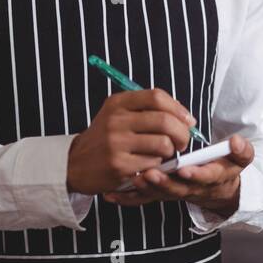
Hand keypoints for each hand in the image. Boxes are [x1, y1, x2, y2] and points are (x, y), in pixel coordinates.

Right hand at [66, 88, 194, 195]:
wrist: (74, 163)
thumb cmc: (105, 138)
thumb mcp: (118, 114)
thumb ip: (148, 110)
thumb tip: (187, 118)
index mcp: (118, 103)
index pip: (156, 97)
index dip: (178, 109)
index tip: (188, 121)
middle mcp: (116, 120)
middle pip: (164, 121)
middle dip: (182, 133)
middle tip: (183, 141)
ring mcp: (116, 143)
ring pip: (163, 144)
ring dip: (170, 151)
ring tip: (163, 153)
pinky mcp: (119, 165)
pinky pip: (153, 163)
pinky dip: (157, 165)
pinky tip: (148, 164)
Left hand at [115, 134, 254, 217]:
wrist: (217, 187)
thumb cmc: (226, 167)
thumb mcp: (239, 160)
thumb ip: (241, 151)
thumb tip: (237, 141)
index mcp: (212, 178)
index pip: (205, 177)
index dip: (195, 174)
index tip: (185, 168)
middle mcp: (192, 188)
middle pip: (177, 189)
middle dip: (163, 182)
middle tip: (149, 173)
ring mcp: (175, 191)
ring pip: (159, 193)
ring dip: (144, 189)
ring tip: (132, 178)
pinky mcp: (162, 192)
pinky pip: (145, 198)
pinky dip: (129, 198)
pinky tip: (112, 194)